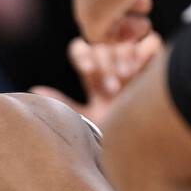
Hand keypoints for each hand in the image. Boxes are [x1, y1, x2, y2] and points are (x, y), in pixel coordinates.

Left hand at [32, 32, 162, 126]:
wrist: (142, 147)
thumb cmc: (113, 137)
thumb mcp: (85, 119)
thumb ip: (63, 103)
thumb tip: (34, 90)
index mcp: (93, 78)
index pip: (82, 51)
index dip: (84, 56)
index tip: (87, 68)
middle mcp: (113, 67)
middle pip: (103, 45)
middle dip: (105, 63)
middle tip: (110, 85)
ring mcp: (135, 63)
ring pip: (123, 43)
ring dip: (123, 59)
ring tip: (126, 78)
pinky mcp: (157, 63)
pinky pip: (151, 43)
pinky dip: (145, 53)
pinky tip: (141, 70)